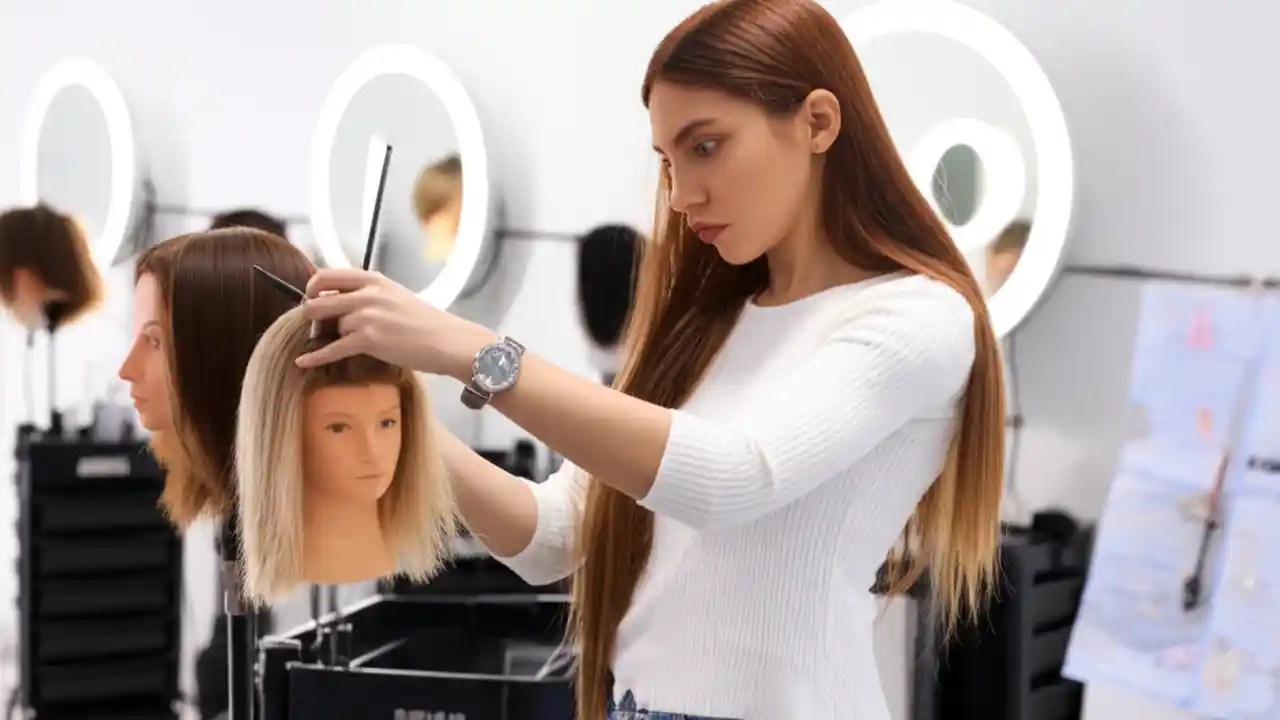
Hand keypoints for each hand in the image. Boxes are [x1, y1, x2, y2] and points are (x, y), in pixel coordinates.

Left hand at [295, 269, 495, 378]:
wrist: (446, 340)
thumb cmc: (424, 322)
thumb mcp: (393, 295)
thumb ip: (366, 293)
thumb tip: (334, 301)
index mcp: (372, 278)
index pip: (325, 275)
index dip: (311, 289)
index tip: (311, 300)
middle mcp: (366, 293)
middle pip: (317, 302)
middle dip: (312, 317)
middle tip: (319, 327)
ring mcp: (367, 316)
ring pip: (331, 328)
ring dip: (333, 338)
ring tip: (343, 344)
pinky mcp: (368, 339)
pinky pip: (332, 349)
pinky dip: (315, 357)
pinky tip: (303, 361)